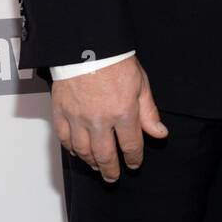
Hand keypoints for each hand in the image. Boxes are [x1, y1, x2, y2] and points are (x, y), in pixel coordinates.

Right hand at [51, 55, 168, 181]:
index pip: (131, 146)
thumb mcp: (141, 84)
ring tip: (96, 167)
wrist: (86, 44)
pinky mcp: (61, 112)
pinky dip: (71, 150)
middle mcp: (100, 120)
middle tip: (113, 177)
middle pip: (105, 156)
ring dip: (91, 163)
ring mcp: (78, 118)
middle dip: (111, 170)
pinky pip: (65, 139)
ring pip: (84, 151)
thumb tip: (159, 134)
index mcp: (123, 112)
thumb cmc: (115, 60)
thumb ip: (149, 113)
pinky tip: (78, 152)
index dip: (134, 158)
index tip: (134, 164)